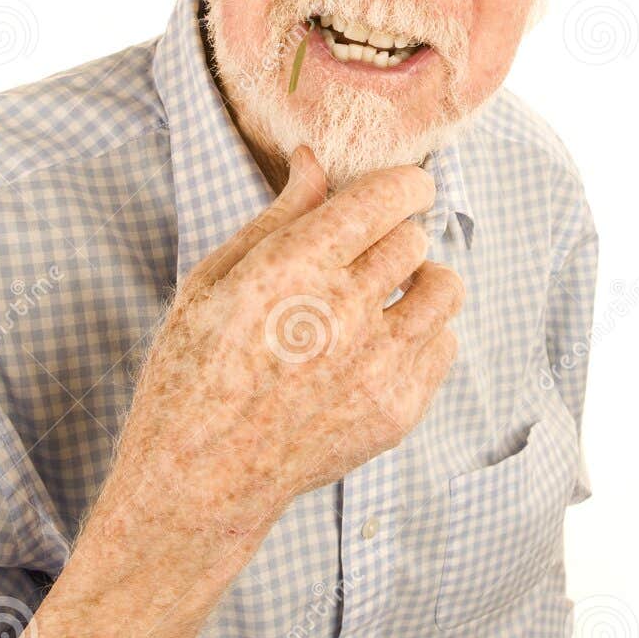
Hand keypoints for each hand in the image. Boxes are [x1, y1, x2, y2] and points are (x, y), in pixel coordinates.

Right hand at [90, 145, 464, 572]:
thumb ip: (277, 217)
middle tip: (371, 254)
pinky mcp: (396, 410)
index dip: (406, 184)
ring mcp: (377, 365)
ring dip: (422, 282)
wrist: (200, 478)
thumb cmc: (193, 373)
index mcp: (293, 268)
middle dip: (398, 235)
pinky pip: (444, 347)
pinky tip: (381, 348)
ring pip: (445, 290)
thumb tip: (314, 159)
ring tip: (388, 297)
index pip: (386, 198)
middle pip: (415, 240)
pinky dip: (422, 338)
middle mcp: (343, 311)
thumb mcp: (213, 281)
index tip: (405, 188)